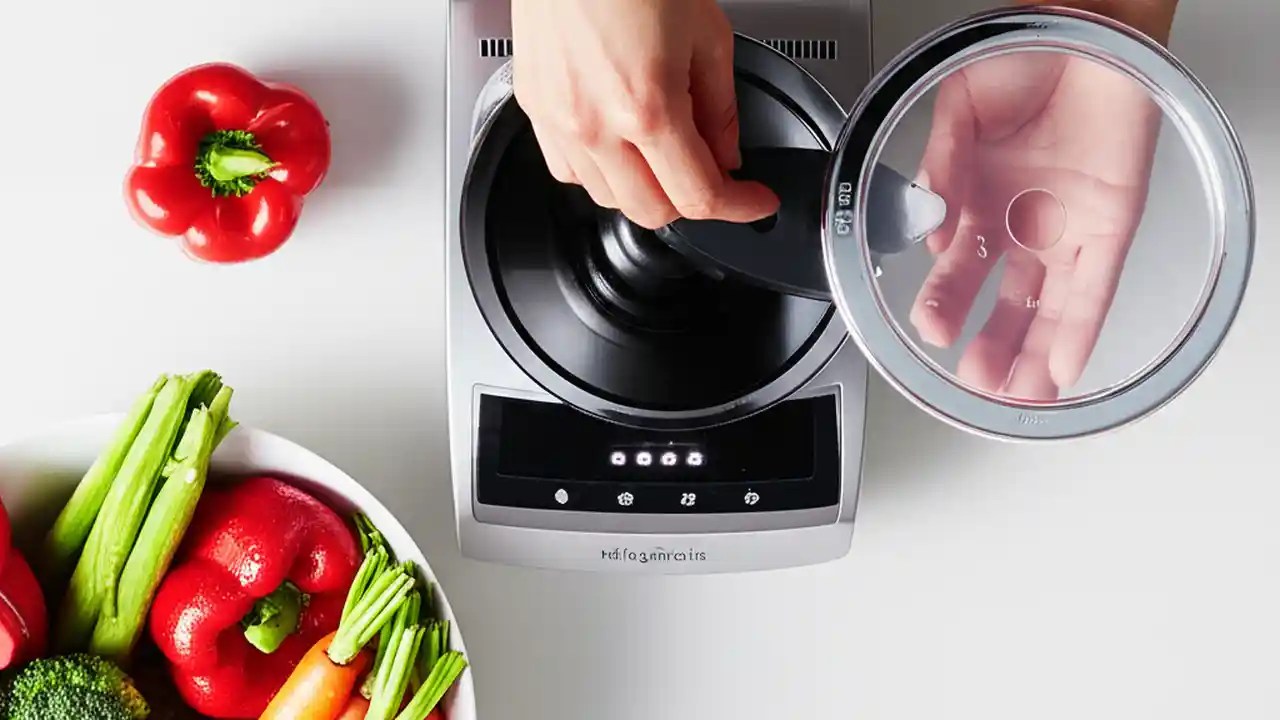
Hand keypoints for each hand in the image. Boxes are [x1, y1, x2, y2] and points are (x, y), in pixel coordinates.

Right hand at [511, 0, 778, 228]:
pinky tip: (618, 143)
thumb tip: (725, 153)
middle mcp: (595, 124)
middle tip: (711, 175)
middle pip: (650, 212)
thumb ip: (720, 107)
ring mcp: (558, 120)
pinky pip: (568, 169)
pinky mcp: (533, 108)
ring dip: (643, 189)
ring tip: (662, 153)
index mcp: (646, 107)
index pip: (698, 195)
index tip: (752, 201)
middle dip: (690, 201)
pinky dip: (600, 171)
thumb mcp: (706, 33)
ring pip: (606, 198)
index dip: (737, 207)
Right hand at [909, 52, 1162, 400]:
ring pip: (1050, 306)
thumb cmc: (1024, 53)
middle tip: (974, 380)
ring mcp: (1068, 225)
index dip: (944, 302)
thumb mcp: (959, 105)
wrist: (1086, 24)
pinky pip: (1097, 288)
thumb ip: (942, 163)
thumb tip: (932, 222)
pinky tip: (1064, 367)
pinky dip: (1080, 329)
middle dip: (989, 345)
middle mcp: (1022, 218)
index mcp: (978, 196)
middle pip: (1005, 299)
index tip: (930, 331)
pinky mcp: (1113, 223)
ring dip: (1032, 352)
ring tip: (1014, 395)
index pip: (958, 267)